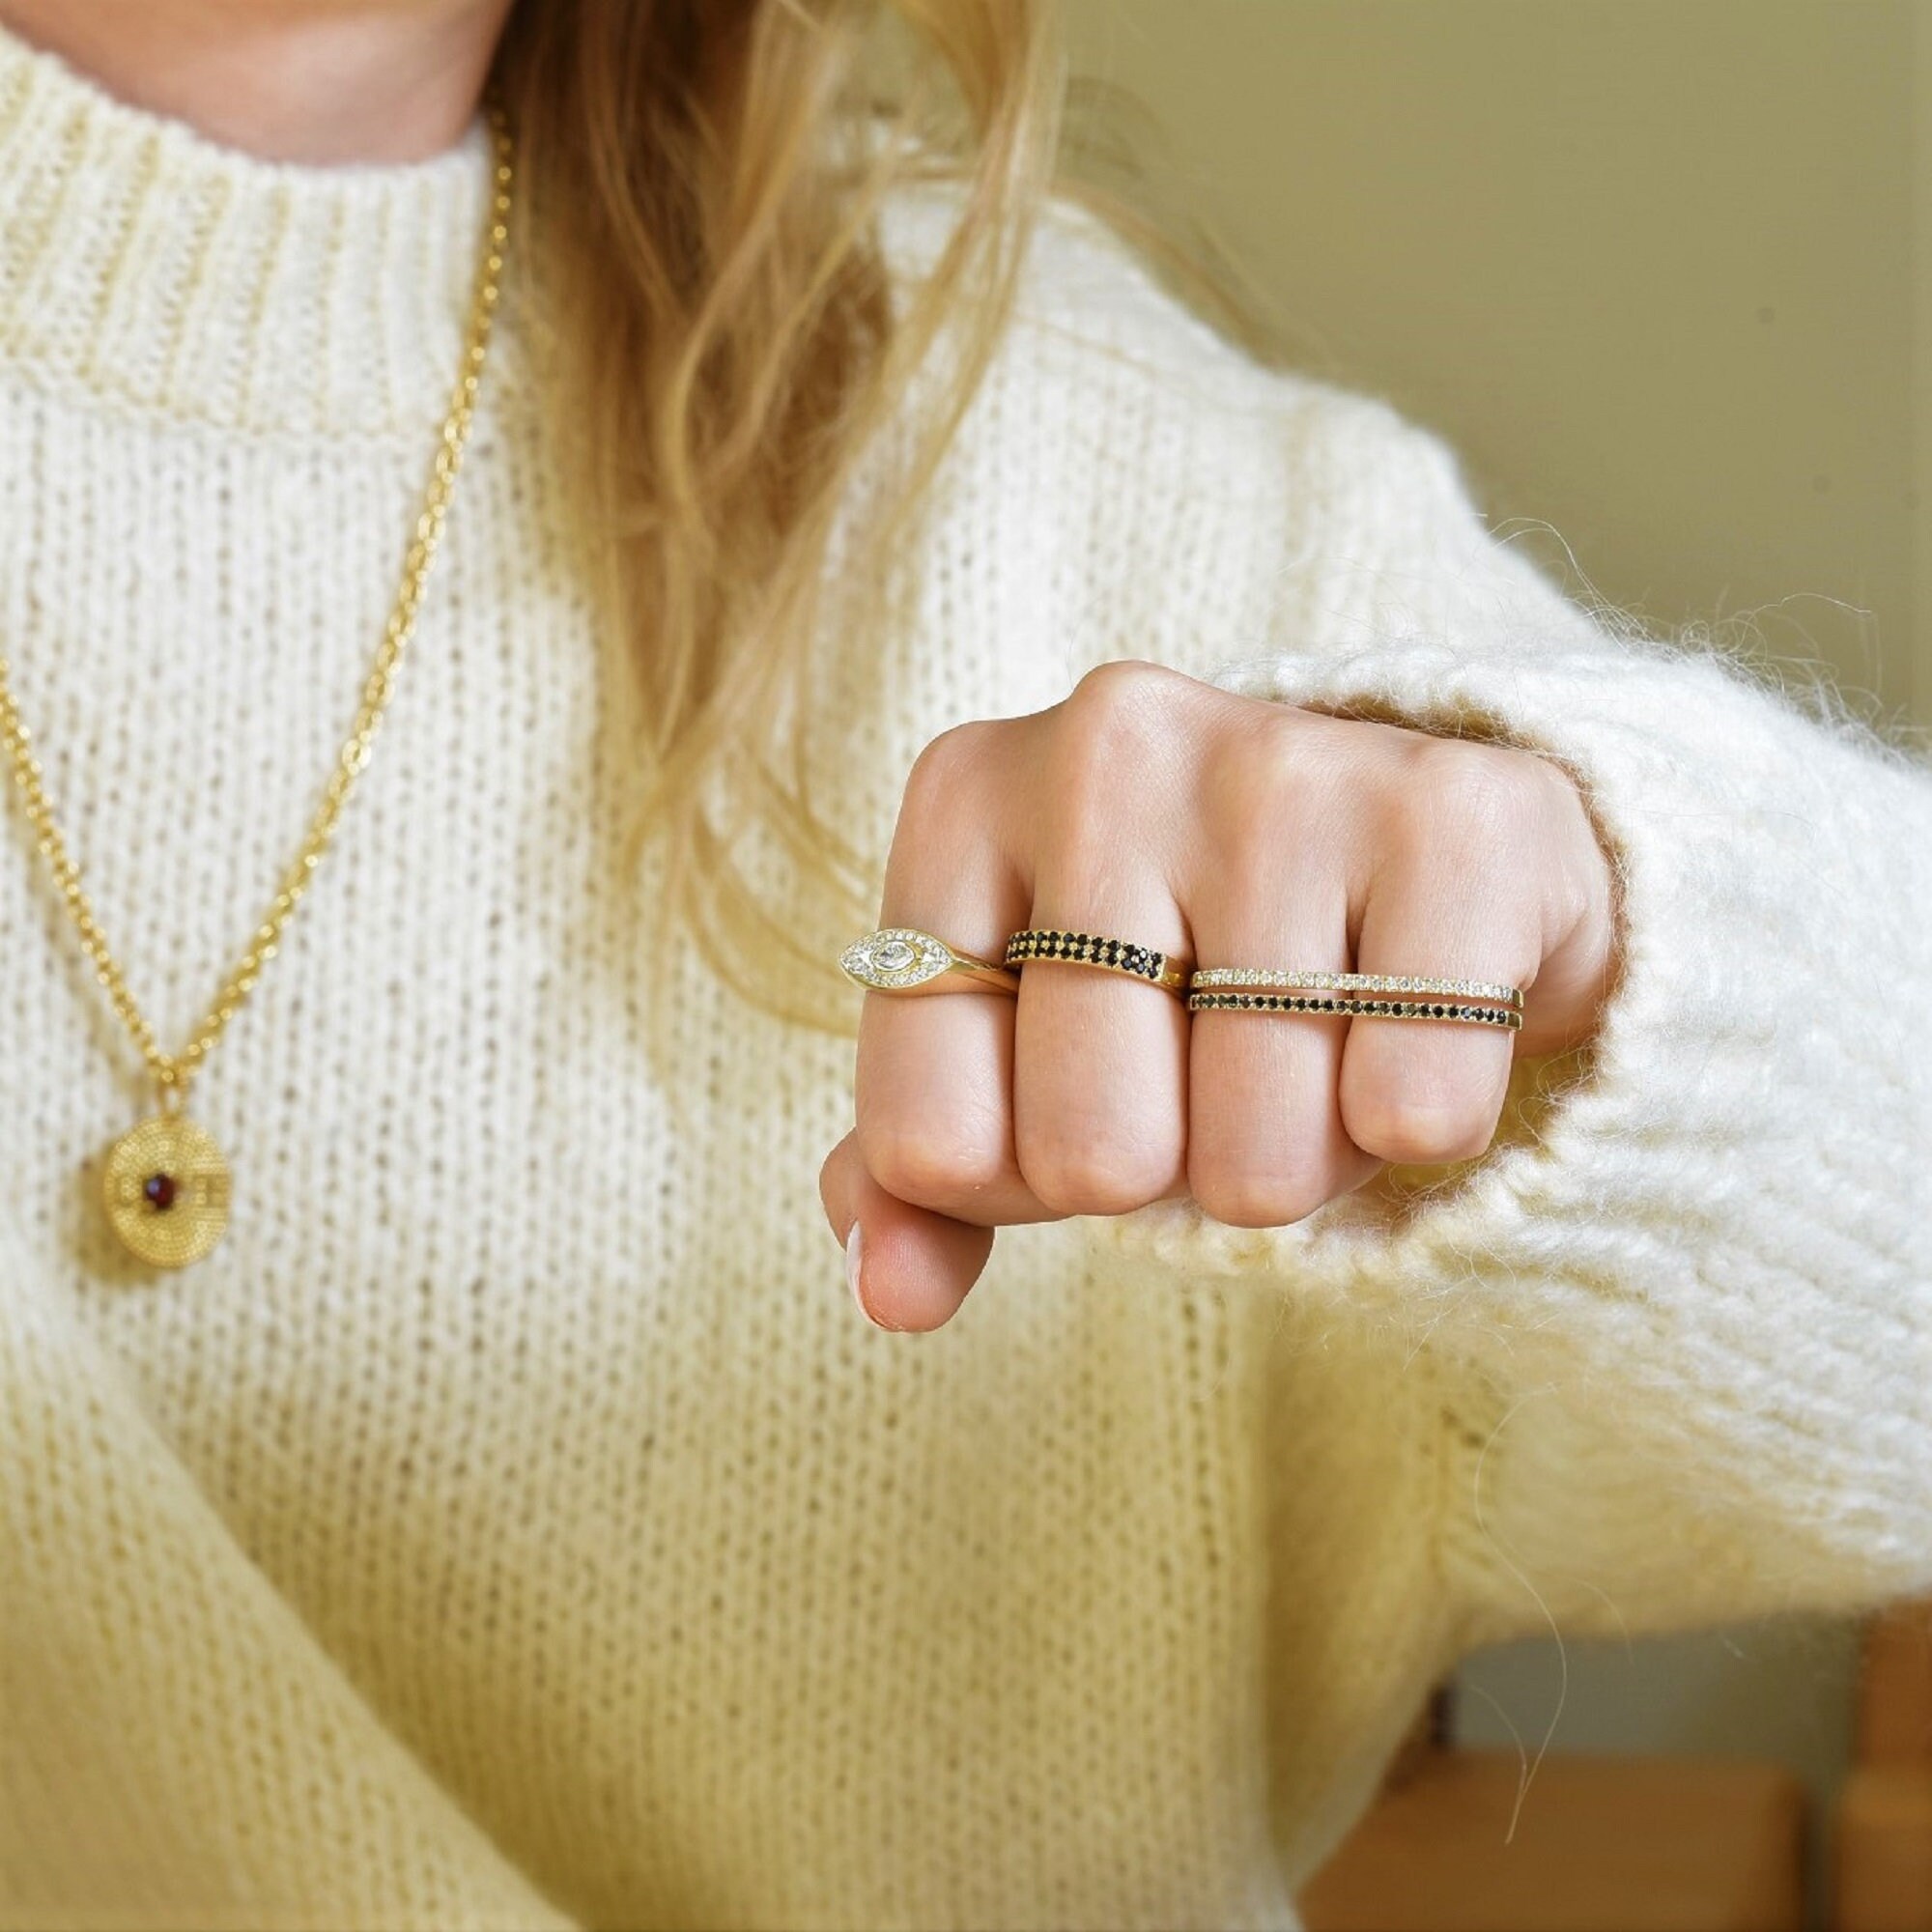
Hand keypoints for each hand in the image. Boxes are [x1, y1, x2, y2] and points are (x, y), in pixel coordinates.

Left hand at [817, 658, 1617, 1331]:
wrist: (1429, 856)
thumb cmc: (1190, 966)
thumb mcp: (1025, 1051)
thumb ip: (929, 1179)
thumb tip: (893, 1294)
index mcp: (961, 804)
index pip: (931, 1146)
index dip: (1024, 1179)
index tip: (1089, 1088)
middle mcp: (1102, 749)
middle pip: (1096, 1159)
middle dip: (1174, 1172)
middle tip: (1221, 1066)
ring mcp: (1279, 765)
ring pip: (1260, 1160)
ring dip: (1304, 1154)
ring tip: (1325, 1038)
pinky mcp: (1450, 815)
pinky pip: (1411, 1115)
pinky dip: (1423, 1122)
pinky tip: (1421, 1012)